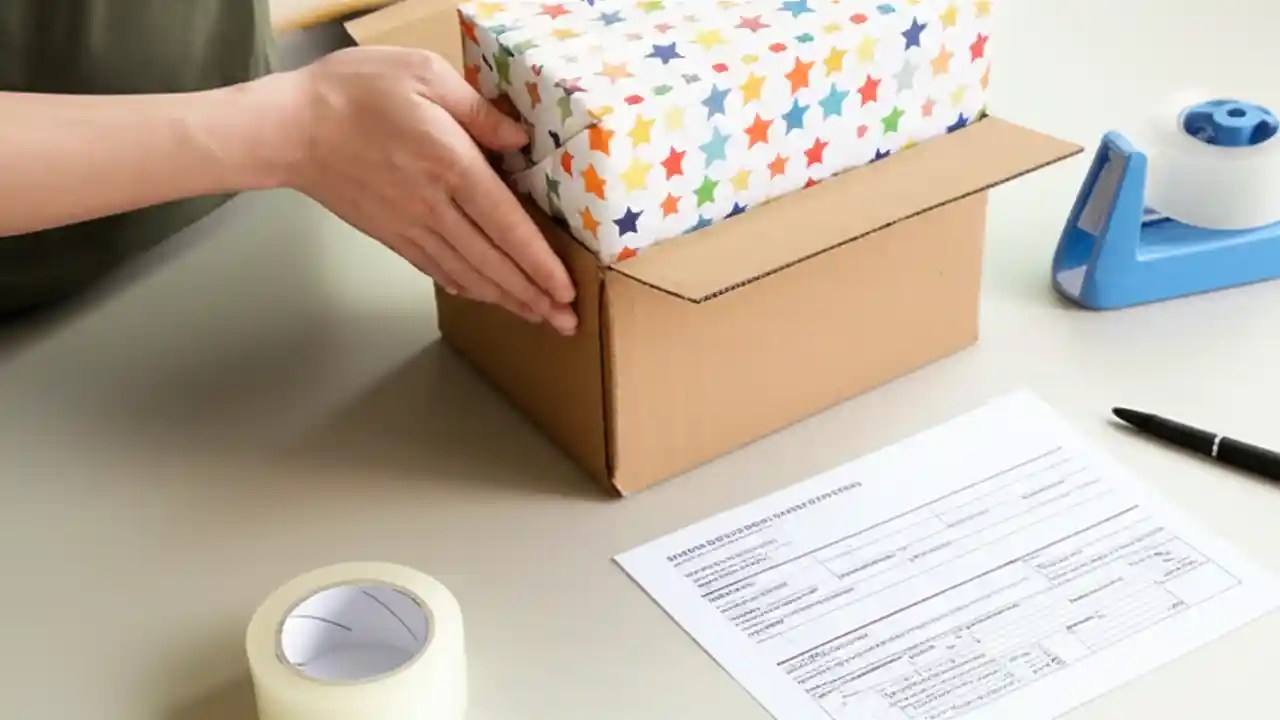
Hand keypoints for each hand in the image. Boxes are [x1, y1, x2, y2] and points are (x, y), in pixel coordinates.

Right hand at [285, 47, 577, 334]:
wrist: (290, 127)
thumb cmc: (355, 92)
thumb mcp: (423, 73)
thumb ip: (478, 109)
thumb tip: (520, 140)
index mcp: (451, 165)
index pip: (507, 225)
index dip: (539, 262)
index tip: (565, 289)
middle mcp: (435, 206)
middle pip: (494, 262)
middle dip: (534, 296)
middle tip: (565, 323)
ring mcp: (411, 226)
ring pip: (468, 273)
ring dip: (506, 300)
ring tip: (537, 318)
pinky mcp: (391, 234)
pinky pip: (436, 269)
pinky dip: (466, 287)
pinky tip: (484, 296)